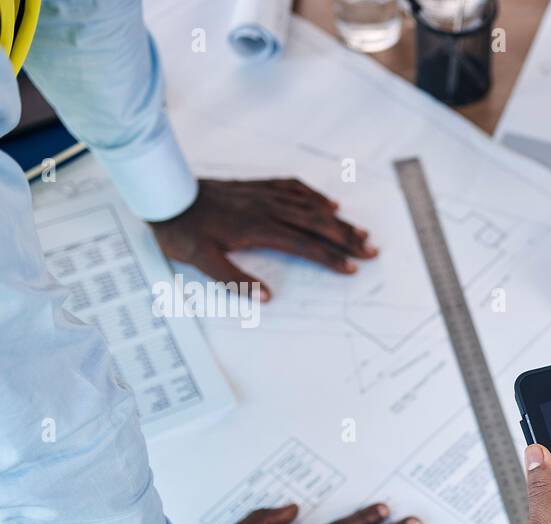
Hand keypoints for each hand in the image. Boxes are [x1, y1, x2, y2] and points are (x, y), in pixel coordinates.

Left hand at [150, 179, 377, 299]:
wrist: (165, 193)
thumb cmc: (182, 230)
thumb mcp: (201, 261)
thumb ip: (234, 280)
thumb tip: (265, 297)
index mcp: (258, 229)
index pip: (304, 246)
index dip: (330, 258)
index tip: (351, 268)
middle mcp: (267, 209)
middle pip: (316, 224)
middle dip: (347, 238)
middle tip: (372, 249)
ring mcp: (264, 195)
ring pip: (310, 206)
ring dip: (338, 220)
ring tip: (361, 231)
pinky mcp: (257, 187)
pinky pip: (293, 187)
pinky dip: (314, 195)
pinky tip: (329, 201)